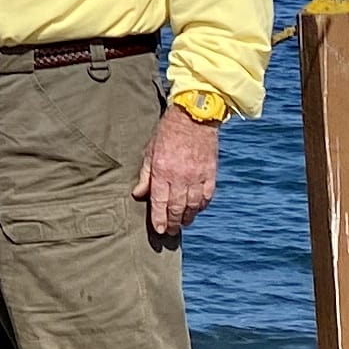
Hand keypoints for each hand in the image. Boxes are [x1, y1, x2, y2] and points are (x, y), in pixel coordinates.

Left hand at [133, 103, 219, 237]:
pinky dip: (202, 206)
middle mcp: (180, 177)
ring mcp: (197, 176)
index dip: (159, 218)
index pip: (160, 201)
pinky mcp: (210, 174)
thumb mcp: (150, 150)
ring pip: (193, 205)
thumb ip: (145, 175)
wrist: (194, 117)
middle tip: (170, 232)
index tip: (159, 230)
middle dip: (173, 222)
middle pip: (177, 208)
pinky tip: (196, 210)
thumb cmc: (168, 132)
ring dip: (188, 217)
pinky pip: (207, 196)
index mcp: (162, 171)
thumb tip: (138, 194)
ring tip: (182, 224)